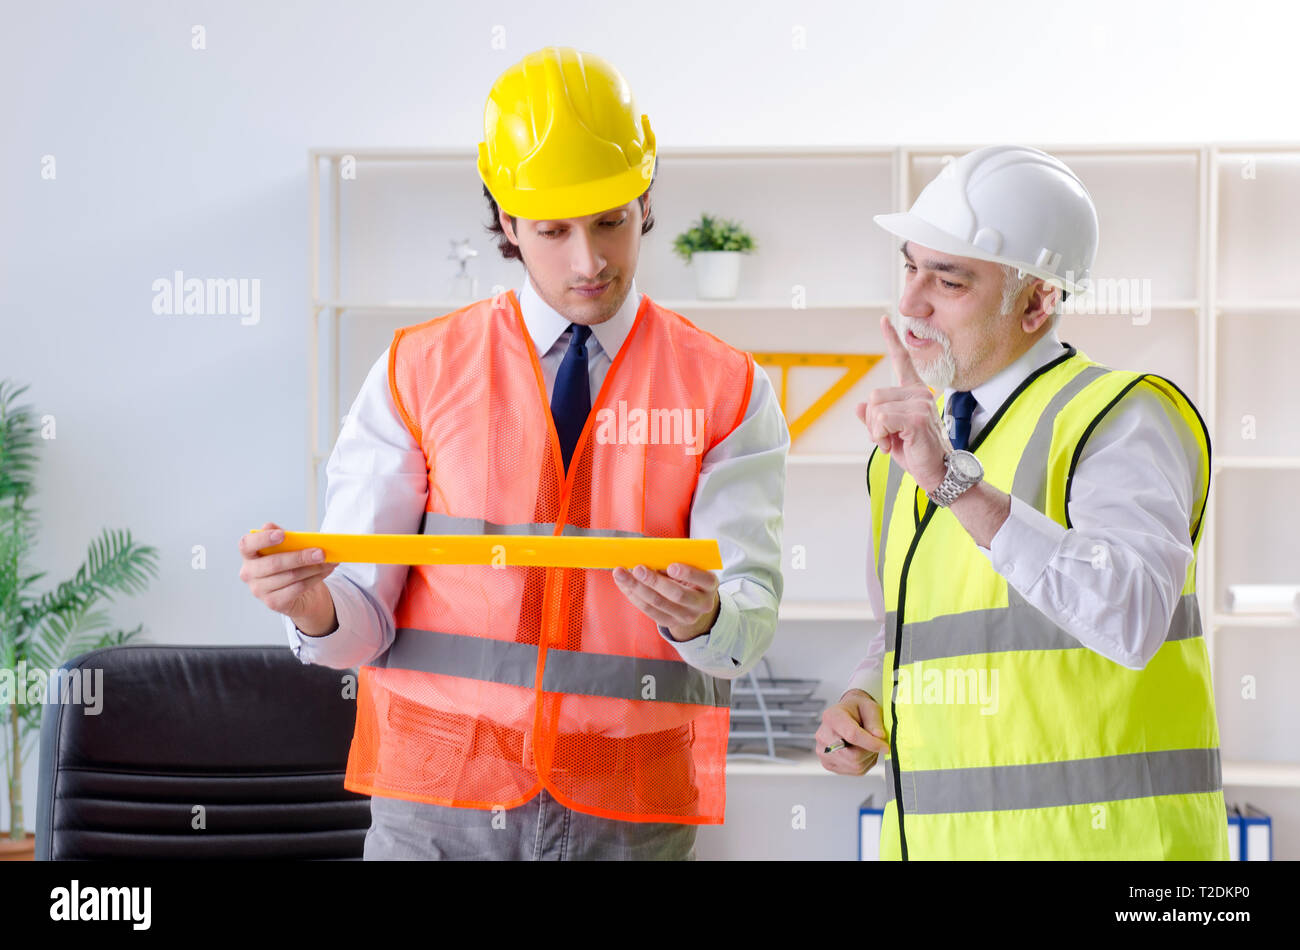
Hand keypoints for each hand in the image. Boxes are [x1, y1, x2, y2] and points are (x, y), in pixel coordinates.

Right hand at [238, 521, 338, 633]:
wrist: (299, 593)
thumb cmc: (290, 565)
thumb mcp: (287, 548)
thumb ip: (284, 538)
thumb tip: (274, 527)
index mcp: (249, 555)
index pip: (247, 544)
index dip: (263, 539)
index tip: (282, 534)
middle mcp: (249, 573)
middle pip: (274, 563)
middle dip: (300, 557)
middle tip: (321, 552)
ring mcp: (259, 590)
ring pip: (291, 576)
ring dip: (314, 567)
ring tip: (329, 561)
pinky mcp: (273, 602)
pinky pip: (297, 588)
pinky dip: (315, 578)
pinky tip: (325, 571)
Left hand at [612, 562, 720, 640]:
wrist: (693, 604)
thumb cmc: (690, 577)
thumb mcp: (692, 567)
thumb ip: (677, 559)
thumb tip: (648, 552)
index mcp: (710, 585)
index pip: (704, 579)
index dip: (688, 573)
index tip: (671, 566)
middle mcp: (701, 604)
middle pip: (677, 594)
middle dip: (655, 581)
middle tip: (638, 568)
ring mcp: (685, 617)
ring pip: (658, 603)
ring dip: (636, 588)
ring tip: (621, 574)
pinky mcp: (669, 622)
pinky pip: (648, 610)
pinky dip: (633, 596)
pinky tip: (623, 584)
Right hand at [816, 689, 889, 774]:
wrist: (846, 715)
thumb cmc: (856, 710)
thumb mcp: (869, 707)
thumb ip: (875, 721)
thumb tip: (879, 737)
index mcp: (831, 717)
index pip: (852, 735)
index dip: (872, 743)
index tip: (885, 745)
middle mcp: (823, 736)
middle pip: (853, 756)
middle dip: (870, 751)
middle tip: (875, 741)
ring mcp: (824, 752)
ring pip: (855, 766)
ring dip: (868, 757)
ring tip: (867, 744)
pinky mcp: (828, 764)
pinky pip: (854, 771)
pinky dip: (863, 763)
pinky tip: (861, 751)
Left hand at [857, 313, 952, 493]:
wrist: (937, 472)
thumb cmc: (917, 453)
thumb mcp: (890, 434)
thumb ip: (875, 419)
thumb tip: (859, 406)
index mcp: (914, 394)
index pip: (902, 362)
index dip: (892, 340)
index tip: (884, 320)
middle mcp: (919, 393)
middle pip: (874, 395)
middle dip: (872, 421)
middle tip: (887, 437)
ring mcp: (920, 403)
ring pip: (875, 408)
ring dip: (876, 431)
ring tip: (893, 441)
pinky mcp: (917, 417)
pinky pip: (881, 420)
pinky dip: (880, 436)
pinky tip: (895, 444)